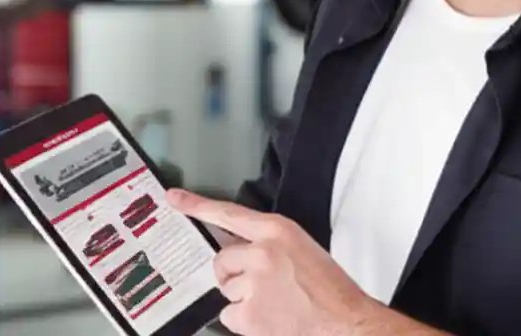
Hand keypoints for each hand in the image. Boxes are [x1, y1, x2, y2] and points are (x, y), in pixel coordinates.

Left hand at [168, 189, 375, 335]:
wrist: (346, 324)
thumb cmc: (330, 291)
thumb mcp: (301, 249)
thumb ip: (268, 244)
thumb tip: (238, 249)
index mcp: (278, 231)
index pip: (228, 213)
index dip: (196, 205)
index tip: (174, 199)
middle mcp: (261, 252)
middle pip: (222, 260)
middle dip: (234, 275)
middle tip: (262, 287)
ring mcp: (253, 282)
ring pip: (227, 289)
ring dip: (244, 299)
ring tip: (275, 304)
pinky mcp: (249, 312)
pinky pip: (228, 315)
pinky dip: (243, 321)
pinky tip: (269, 319)